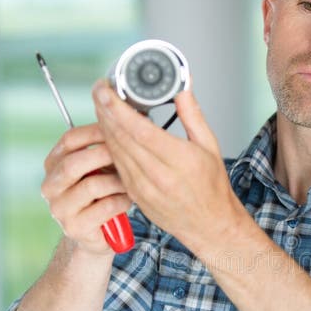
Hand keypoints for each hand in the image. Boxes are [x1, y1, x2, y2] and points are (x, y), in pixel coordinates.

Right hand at [41, 122, 131, 255]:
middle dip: (103, 154)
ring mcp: (60, 209)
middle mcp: (50, 186)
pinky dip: (121, 201)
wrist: (98, 235)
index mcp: (53, 165)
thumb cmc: (101, 196)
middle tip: (125, 152)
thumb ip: (104, 149)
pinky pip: (104, 208)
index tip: (117, 126)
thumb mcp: (99, 169)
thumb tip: (125, 122)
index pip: (69, 140)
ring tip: (130, 182)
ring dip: (116, 182)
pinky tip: (128, 200)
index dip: (94, 131)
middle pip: (73, 163)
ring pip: (91, 186)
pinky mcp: (75, 228)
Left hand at [92, 80, 245, 259]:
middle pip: (122, 138)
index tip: (106, 90)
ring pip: (115, 150)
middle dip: (106, 110)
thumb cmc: (211, 187)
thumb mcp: (209, 146)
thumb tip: (182, 85)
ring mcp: (143, 187)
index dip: (118, 108)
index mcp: (179, 160)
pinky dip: (109, 145)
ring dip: (104, 125)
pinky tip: (107, 130)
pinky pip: (116, 165)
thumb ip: (192, 114)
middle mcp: (158, 175)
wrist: (208, 225)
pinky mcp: (135, 194)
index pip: (139, 130)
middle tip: (99, 89)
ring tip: (101, 104)